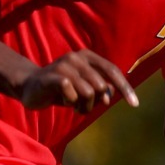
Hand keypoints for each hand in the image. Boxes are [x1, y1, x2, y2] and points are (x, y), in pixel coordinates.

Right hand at [18, 50, 137, 113]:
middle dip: (95, 103)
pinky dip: (71, 103)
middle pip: (101, 86)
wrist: (30, 87)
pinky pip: (72, 94)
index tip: (135, 104)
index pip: (112, 70)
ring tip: (73, 106)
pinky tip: (63, 101)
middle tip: (83, 107)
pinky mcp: (52, 76)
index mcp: (87, 56)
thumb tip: (111, 93)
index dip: (125, 87)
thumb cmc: (61, 88)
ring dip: (83, 106)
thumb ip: (99, 89)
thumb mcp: (83, 88)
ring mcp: (63, 65)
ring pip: (88, 92)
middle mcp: (76, 57)